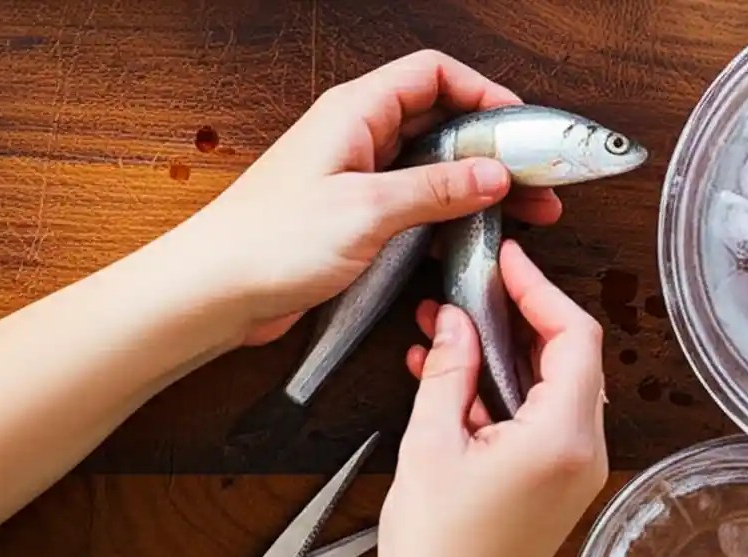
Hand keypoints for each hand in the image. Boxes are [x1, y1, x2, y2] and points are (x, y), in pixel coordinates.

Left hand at [161, 49, 561, 345]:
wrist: (213, 291)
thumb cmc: (269, 242)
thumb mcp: (367, 209)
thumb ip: (436, 189)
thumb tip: (493, 173)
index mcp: (355, 112)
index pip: (432, 75)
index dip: (482, 92)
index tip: (520, 126)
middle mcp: (356, 137)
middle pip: (438, 121)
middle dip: (490, 147)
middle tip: (533, 179)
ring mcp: (353, 177)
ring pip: (429, 167)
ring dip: (474, 187)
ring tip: (521, 213)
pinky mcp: (350, 217)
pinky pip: (410, 204)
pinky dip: (444, 217)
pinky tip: (469, 241)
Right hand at [378, 241, 607, 556]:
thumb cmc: (438, 556)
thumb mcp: (430, 446)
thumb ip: (448, 372)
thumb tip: (455, 319)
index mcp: (560, 437)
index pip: (573, 335)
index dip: (540, 289)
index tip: (507, 263)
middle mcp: (581, 451)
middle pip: (567, 356)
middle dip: (516, 317)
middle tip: (470, 290)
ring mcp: (571, 470)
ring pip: (549, 386)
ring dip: (501, 354)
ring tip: (444, 331)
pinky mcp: (554, 484)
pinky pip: (537, 419)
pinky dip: (501, 392)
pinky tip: (450, 380)